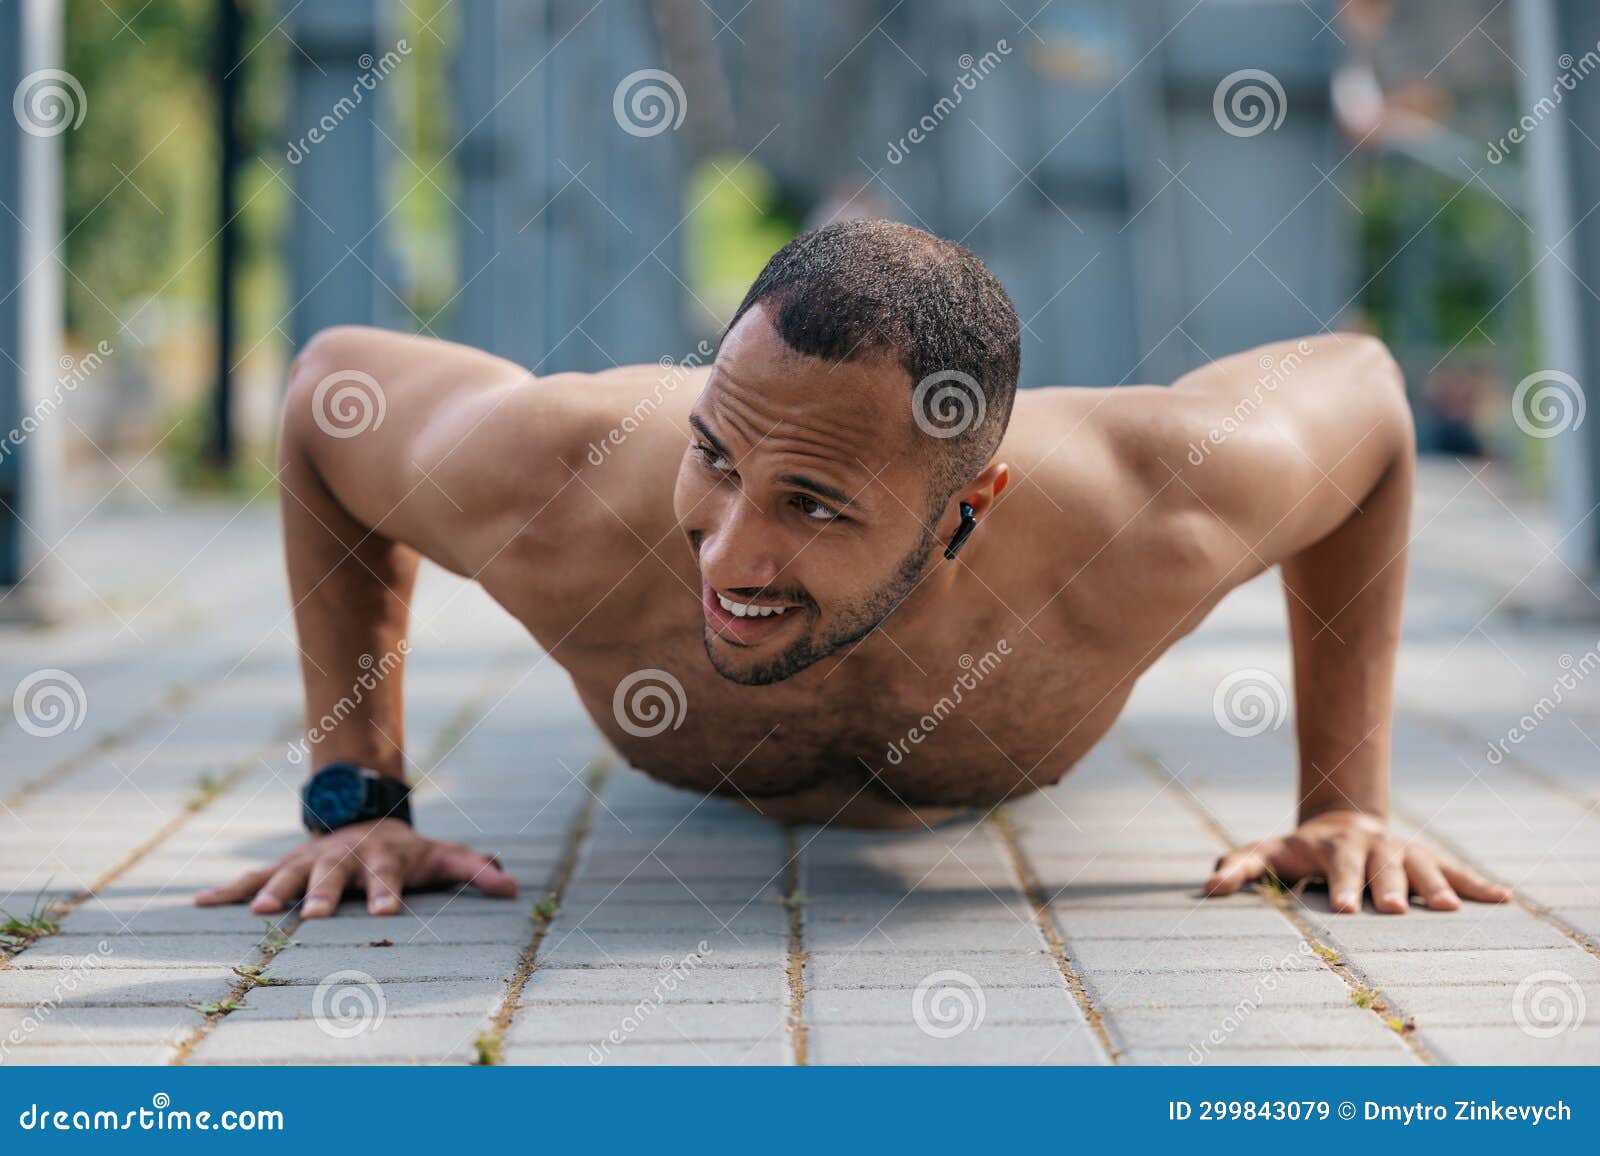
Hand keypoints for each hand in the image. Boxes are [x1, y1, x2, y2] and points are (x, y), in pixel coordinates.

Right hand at [193, 818, 518, 916]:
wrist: (366, 817)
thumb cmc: (409, 852)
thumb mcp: (444, 857)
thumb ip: (475, 870)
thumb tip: (512, 887)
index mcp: (383, 859)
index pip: (388, 879)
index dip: (387, 895)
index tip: (386, 914)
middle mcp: (343, 859)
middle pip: (333, 878)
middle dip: (322, 896)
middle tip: (313, 917)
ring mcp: (309, 861)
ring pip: (287, 875)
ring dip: (270, 891)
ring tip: (254, 912)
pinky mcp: (284, 866)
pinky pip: (251, 876)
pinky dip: (225, 889)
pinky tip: (196, 903)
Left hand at [1203, 810, 1509, 913]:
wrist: (1342, 820)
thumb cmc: (1299, 849)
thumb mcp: (1267, 853)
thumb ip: (1239, 867)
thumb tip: (1210, 886)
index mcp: (1335, 847)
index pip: (1338, 867)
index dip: (1341, 886)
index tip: (1342, 909)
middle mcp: (1373, 846)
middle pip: (1383, 866)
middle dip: (1388, 888)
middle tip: (1393, 911)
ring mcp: (1403, 851)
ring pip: (1423, 866)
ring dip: (1437, 886)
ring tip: (1450, 910)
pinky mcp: (1427, 859)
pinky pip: (1455, 870)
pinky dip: (1478, 884)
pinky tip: (1504, 899)